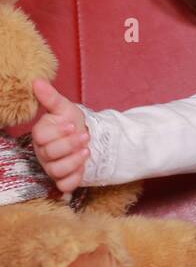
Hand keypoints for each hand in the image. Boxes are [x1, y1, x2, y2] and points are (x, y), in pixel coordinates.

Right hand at [31, 77, 90, 192]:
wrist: (86, 135)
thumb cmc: (71, 121)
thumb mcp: (64, 107)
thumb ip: (51, 97)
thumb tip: (36, 81)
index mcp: (41, 135)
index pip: (41, 137)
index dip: (57, 132)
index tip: (71, 124)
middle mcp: (43, 153)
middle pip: (49, 154)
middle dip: (69, 145)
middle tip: (84, 136)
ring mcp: (52, 167)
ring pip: (57, 171)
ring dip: (73, 161)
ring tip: (87, 150)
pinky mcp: (63, 180)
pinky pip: (64, 185)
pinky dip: (74, 178)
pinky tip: (84, 168)